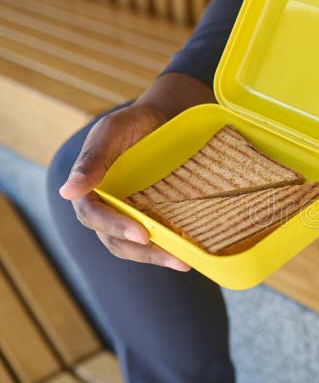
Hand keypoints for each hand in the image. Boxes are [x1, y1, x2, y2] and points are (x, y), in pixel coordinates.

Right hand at [59, 104, 190, 270]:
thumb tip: (67, 192)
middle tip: (172, 257)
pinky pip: (154, 237)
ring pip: (133, 245)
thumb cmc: (131, 123)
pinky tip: (188, 254)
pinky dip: (167, 247)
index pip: (93, 215)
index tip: (141, 234)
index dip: (114, 226)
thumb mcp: (111, 132)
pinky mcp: (149, 216)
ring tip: (183, 262)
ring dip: (157, 256)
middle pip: (114, 238)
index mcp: (88, 189)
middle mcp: (105, 206)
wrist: (161, 119)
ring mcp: (127, 213)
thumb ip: (92, 159)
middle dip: (142, 251)